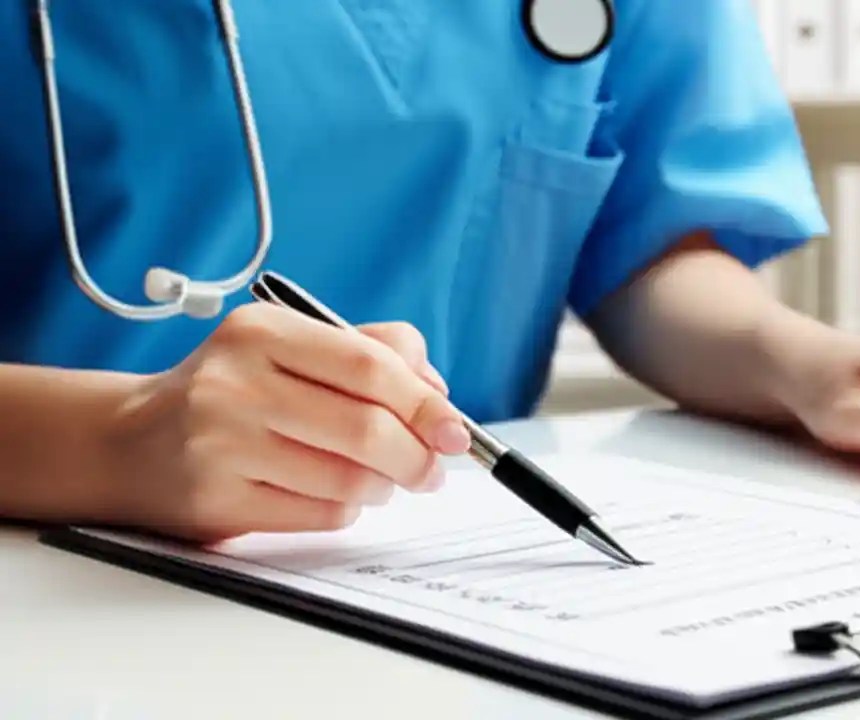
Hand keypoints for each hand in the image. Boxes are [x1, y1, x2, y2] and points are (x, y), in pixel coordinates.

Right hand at [101, 304, 467, 542]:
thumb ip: (370, 351)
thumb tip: (436, 391)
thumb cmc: (232, 391)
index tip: (454, 430)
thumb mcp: (291, 346)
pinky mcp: (215, 500)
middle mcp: (234, 382)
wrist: (132, 441)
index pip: (370, 366)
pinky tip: (332, 495)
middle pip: (365, 429)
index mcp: (261, 332)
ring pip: (347, 479)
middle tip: (431, 470)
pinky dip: (345, 510)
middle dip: (416, 457)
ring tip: (377, 479)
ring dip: (381, 486)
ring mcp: (220, 444)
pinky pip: (318, 515)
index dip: (424, 403)